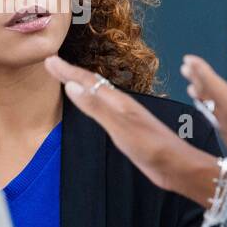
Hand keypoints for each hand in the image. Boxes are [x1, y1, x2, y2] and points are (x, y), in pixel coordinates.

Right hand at [43, 55, 219, 205]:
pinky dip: (91, 101)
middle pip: (91, 83)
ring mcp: (125, 116)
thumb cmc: (152, 148)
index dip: (66, 71)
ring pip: (98, 94)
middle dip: (71, 73)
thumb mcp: (120, 128)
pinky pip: (103, 108)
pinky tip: (92, 105)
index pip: (86, 80)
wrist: (178, 165)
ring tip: (68, 78)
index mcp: (118, 101)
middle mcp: (121, 105)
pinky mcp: (128, 129)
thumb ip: (96, 108)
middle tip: (52, 63)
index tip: (48, 60)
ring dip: (81, 84)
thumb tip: (71, 86)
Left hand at [180, 37, 226, 202]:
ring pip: (210, 112)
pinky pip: (217, 124)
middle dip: (196, 80)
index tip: (187, 59)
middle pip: (206, 96)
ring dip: (200, 98)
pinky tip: (216, 117)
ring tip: (191, 90)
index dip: (199, 69)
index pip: (210, 83)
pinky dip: (211, 113)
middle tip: (185, 68)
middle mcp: (226, 122)